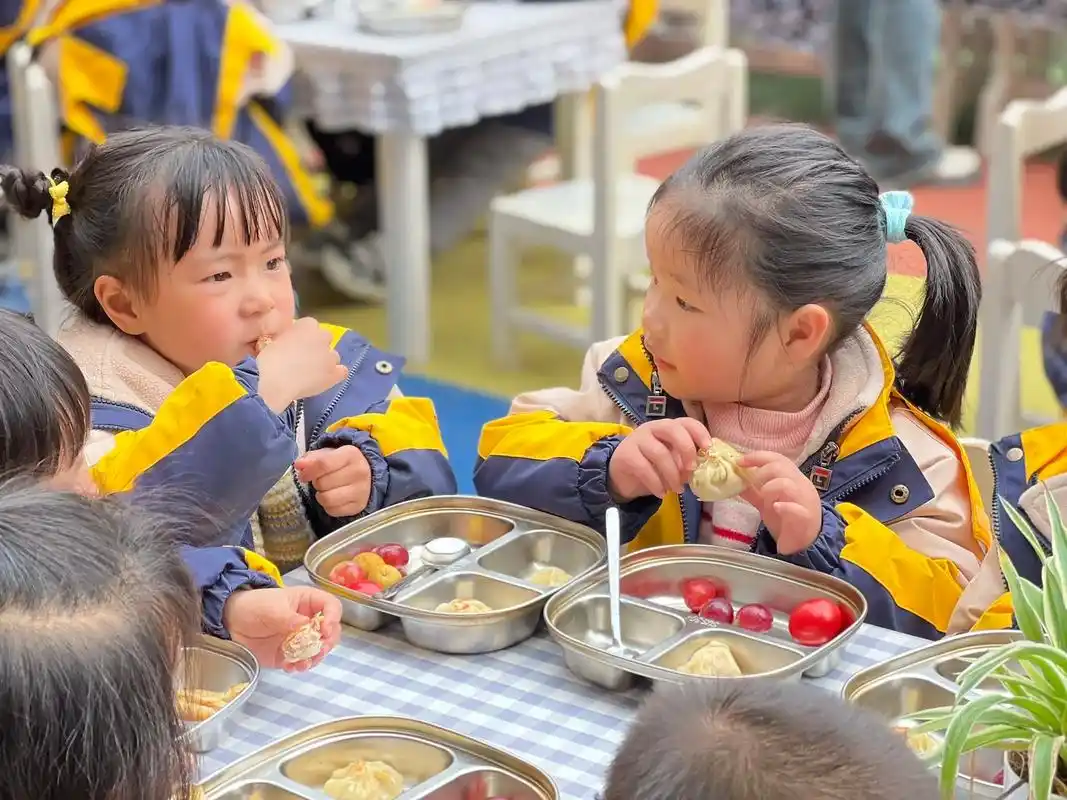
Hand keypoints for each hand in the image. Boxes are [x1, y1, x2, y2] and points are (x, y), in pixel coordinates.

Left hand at [223, 586, 342, 671]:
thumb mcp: (271, 607)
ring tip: (303, 663)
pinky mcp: (290, 654)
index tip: (325, 630)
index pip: (331, 606)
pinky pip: (302, 662)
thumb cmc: (254, 606)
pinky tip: (291, 667)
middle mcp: (309, 620)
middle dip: (328, 642)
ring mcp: (300, 639)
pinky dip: (300, 666)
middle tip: (319, 650)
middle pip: (331, 631)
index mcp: (308, 602)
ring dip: (316, 657)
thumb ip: (288, 617)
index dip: (333, 617)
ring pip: (319, 649)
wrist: (231, 623)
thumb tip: (305, 624)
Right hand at [257, 317, 347, 411]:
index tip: (295, 344)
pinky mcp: (335, 373)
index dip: (303, 335)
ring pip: (333, 355)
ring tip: (313, 372)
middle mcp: (323, 336)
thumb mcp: (271, 341)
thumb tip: (286, 341)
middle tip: (304, 358)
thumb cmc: (269, 360)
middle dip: (317, 346)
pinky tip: (326, 379)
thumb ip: (284, 337)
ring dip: (325, 361)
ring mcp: (331, 355)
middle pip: (324, 338)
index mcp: (307, 325)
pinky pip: (341, 371)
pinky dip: (336, 374)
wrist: (276, 383)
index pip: (309, 325)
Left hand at [295, 445, 371, 516]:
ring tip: (325, 489)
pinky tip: (333, 498)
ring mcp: (361, 491)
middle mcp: (359, 472)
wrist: (366, 473)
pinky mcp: (358, 506)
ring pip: (326, 499)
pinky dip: (328, 506)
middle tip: (320, 479)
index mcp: (351, 454)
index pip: (323, 464)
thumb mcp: (327, 454)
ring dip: (321, 495)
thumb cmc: (342, 463)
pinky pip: (332, 511)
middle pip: (323, 483)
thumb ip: (311, 458)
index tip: (303, 475)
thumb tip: (299, 465)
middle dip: (316, 482)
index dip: (308, 471)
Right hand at [608, 418, 712, 500]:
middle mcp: (653, 428)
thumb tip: (704, 469)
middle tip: (692, 469)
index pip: (686, 422)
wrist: (621, 475)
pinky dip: (656, 483)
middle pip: (672, 429)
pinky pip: (644, 468)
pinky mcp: (626, 455)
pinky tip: (662, 493)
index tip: (708, 449)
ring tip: (677, 489)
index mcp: (668, 427)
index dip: (699, 433)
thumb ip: (686, 461)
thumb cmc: (653, 466)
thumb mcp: (672, 462)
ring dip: (672, 474)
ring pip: (659, 453)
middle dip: (686, 449)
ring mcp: (637, 439)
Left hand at [738, 451, 821, 554]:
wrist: (804, 545)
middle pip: (782, 467)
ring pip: (787, 484)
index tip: (739, 462)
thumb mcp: (766, 502)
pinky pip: (796, 508)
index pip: (777, 458)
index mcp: (792, 478)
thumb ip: (753, 491)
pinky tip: (775, 508)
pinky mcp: (805, 518)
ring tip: (764, 500)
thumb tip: (736, 480)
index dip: (757, 457)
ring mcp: (804, 501)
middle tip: (752, 483)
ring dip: (769, 488)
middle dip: (761, 472)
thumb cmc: (786, 520)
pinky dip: (784, 506)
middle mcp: (800, 485)